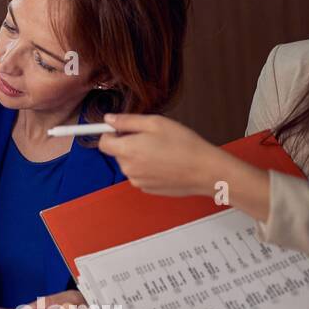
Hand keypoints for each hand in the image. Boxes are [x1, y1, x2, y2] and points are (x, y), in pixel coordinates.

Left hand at [97, 113, 222, 196]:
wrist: (205, 171)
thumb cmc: (184, 144)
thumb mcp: (155, 123)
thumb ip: (127, 121)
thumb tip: (108, 119)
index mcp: (127, 151)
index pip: (103, 143)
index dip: (111, 134)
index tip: (123, 129)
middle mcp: (128, 169)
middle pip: (118, 153)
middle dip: (129, 143)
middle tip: (152, 137)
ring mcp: (138, 182)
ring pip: (131, 164)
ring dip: (140, 156)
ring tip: (163, 151)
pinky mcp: (148, 189)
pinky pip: (142, 175)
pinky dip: (149, 168)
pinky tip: (167, 163)